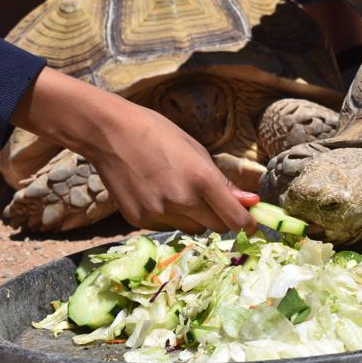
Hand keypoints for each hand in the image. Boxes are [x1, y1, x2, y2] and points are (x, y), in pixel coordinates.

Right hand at [11, 68, 258, 233]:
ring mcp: (159, 213)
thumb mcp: (197, 151)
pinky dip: (170, 216)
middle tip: (213, 202)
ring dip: (194, 217)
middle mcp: (182, 200)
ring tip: (177, 190)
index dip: (247, 224)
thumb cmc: (158, 134)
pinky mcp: (139, 220)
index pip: (234, 218)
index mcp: (202, 179)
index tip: (251, 224)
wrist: (110, 133)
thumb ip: (223, 182)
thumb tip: (251, 203)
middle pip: (217, 227)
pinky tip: (157, 193)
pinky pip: (167, 227)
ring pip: (192, 229)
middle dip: (221, 218)